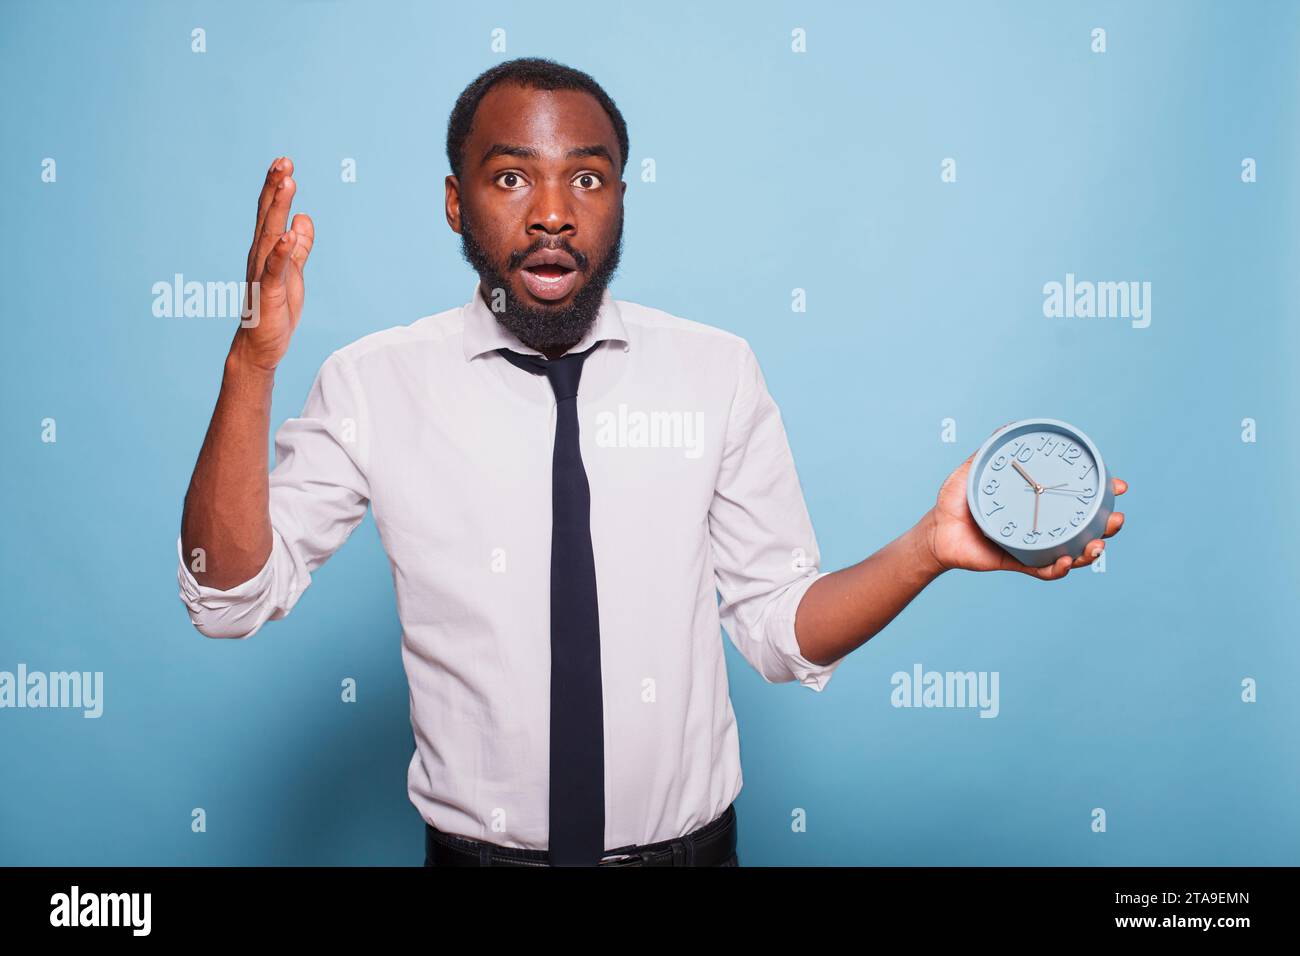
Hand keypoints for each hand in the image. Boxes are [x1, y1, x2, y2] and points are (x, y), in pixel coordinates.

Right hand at [229, 156, 314, 371]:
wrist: (260, 346)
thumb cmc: (275, 309)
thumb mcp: (294, 272)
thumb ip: (299, 247)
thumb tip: (303, 219)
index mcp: (266, 250)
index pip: (270, 213)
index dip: (276, 188)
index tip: (284, 163)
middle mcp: (260, 256)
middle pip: (267, 216)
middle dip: (275, 188)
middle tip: (283, 161)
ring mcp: (262, 273)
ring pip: (270, 235)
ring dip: (278, 208)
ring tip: (287, 183)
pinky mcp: (268, 293)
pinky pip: (275, 269)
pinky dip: (281, 251)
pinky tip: (288, 233)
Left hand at [924, 445, 1127, 579]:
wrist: (934, 531)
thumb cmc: (954, 501)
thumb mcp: (972, 471)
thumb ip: (990, 451)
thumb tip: (1010, 427)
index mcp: (1038, 502)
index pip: (1077, 498)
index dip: (1102, 494)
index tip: (1118, 486)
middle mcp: (1041, 525)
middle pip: (1085, 528)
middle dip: (1108, 527)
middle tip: (1117, 520)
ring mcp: (1032, 546)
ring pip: (1071, 553)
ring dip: (1090, 552)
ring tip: (1096, 547)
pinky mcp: (1018, 563)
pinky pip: (1043, 570)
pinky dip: (1057, 569)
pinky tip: (1064, 562)